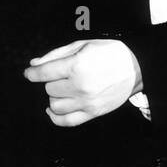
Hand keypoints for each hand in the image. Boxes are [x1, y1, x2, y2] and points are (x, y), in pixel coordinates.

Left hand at [25, 39, 141, 126]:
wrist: (137, 67)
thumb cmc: (110, 53)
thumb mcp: (83, 45)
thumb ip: (56, 55)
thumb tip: (34, 65)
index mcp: (76, 65)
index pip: (43, 73)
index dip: (32, 73)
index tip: (29, 74)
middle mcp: (80, 86)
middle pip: (49, 89)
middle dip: (52, 81)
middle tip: (62, 75)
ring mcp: (86, 102)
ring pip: (54, 105)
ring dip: (55, 97)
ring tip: (63, 90)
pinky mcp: (93, 113)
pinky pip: (66, 121)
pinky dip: (55, 117)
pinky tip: (53, 109)